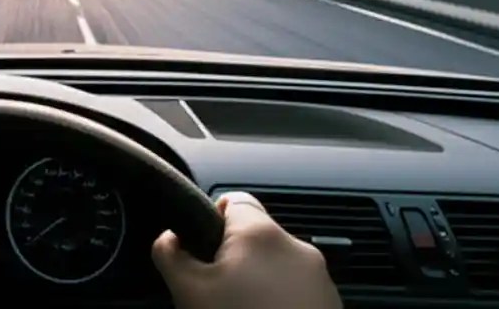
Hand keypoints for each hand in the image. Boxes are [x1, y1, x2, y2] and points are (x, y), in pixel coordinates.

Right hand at [151, 191, 341, 308]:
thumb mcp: (189, 292)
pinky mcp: (331, 302)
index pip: (231, 200)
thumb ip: (170, 253)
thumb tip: (168, 238)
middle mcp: (297, 247)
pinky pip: (296, 290)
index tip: (202, 254)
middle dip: (233, 262)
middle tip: (217, 294)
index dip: (209, 223)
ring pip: (275, 267)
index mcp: (260, 233)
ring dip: (258, 283)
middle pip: (252, 238)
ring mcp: (320, 277)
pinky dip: (280, 301)